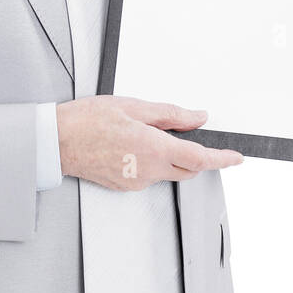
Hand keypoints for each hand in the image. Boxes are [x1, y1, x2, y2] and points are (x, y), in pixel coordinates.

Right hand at [56, 96, 243, 190]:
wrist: (56, 142)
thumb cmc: (87, 120)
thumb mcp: (134, 106)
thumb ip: (171, 115)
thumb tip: (198, 118)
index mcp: (153, 148)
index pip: (199, 159)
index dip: (222, 159)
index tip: (236, 158)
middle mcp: (148, 170)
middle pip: (187, 169)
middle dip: (195, 156)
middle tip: (188, 135)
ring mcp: (136, 182)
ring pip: (167, 172)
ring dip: (169, 156)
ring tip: (145, 132)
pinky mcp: (125, 186)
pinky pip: (149, 175)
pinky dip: (151, 161)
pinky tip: (133, 145)